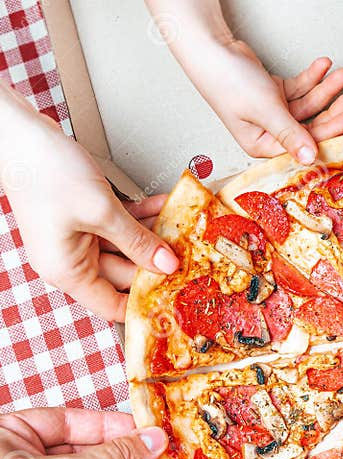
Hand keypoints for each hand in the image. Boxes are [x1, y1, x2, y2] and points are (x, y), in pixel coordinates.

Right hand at [0, 82, 177, 321]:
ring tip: (181, 227)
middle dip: (157, 263)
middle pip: (126, 274)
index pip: (113, 305)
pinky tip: (164, 207)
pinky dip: (142, 217)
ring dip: (153, 236)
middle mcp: (73, 260)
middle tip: (188, 256)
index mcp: (68, 271)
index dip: (144, 304)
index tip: (174, 298)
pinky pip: (121, 226)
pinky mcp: (86, 218)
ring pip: (128, 247)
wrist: (20, 134)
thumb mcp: (100, 211)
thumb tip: (167, 265)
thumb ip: (137, 241)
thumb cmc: (44, 171)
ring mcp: (79, 239)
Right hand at [190, 45, 342, 161]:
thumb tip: (310, 158)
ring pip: (307, 105)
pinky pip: (299, 89)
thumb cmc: (226, 81)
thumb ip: (291, 134)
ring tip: (340, 76)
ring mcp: (272, 112)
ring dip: (325, 89)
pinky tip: (322, 67)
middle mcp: (268, 132)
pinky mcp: (273, 94)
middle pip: (309, 125)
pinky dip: (311, 78)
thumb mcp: (265, 111)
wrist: (210, 47)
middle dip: (331, 110)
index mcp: (262, 145)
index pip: (303, 144)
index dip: (328, 132)